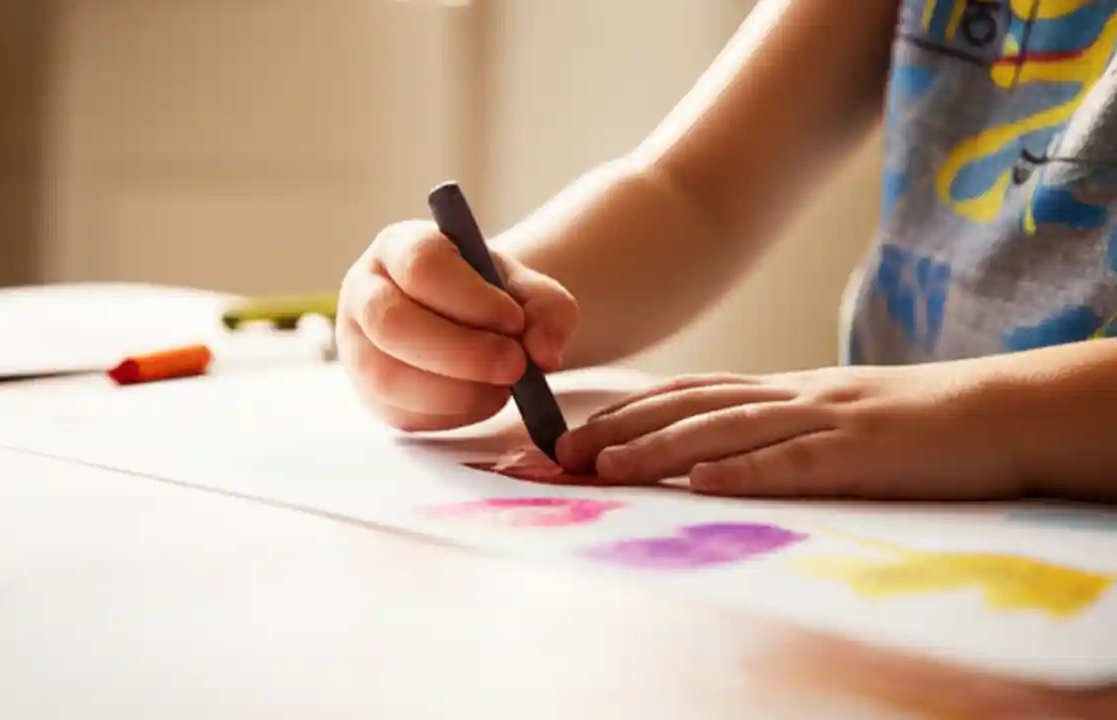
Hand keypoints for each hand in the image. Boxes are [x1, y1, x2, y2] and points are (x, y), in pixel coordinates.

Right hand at [338, 220, 578, 431]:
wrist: (472, 323)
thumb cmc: (494, 297)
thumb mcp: (530, 291)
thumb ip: (548, 312)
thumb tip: (543, 355)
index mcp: (400, 247)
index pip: (421, 265)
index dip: (469, 298)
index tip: (514, 321)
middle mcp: (366, 292)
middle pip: (391, 322)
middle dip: (459, 352)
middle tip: (515, 367)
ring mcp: (358, 346)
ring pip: (387, 375)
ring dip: (455, 390)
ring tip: (504, 386)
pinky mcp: (369, 394)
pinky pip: (400, 412)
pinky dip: (451, 413)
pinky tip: (483, 398)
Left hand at [555, 363, 1023, 498]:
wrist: (999, 408)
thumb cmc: (908, 423)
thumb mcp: (825, 416)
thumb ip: (767, 427)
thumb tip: (701, 454)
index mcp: (778, 391)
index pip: (683, 394)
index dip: (621, 413)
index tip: (566, 436)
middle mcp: (787, 397)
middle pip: (687, 408)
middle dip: (617, 431)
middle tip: (556, 455)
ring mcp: (823, 420)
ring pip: (726, 430)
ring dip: (660, 449)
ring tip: (606, 467)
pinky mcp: (860, 452)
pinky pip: (795, 462)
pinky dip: (745, 473)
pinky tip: (703, 484)